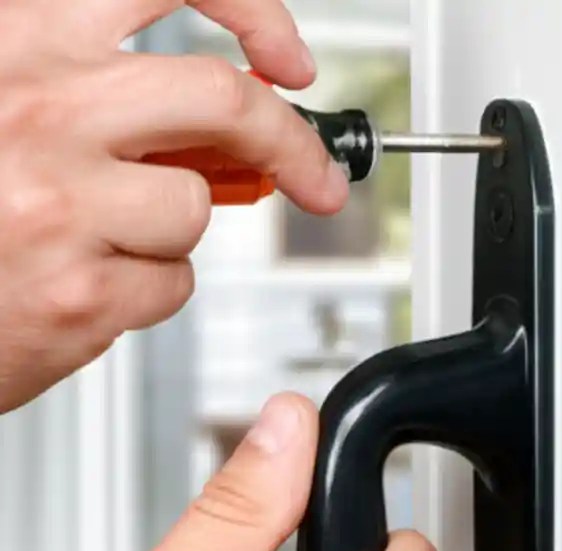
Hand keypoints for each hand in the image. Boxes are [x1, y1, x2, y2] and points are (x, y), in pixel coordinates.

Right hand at [0, 0, 349, 412]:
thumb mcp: (1, 95)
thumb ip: (91, 83)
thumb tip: (221, 97)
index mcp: (15, 41)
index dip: (253, 13)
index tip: (287, 58)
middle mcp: (36, 105)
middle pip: (225, 98)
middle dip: (289, 142)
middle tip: (310, 174)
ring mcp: (55, 200)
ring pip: (194, 205)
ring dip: (169, 231)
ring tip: (98, 240)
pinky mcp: (76, 291)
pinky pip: (170, 285)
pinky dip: (143, 292)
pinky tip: (78, 285)